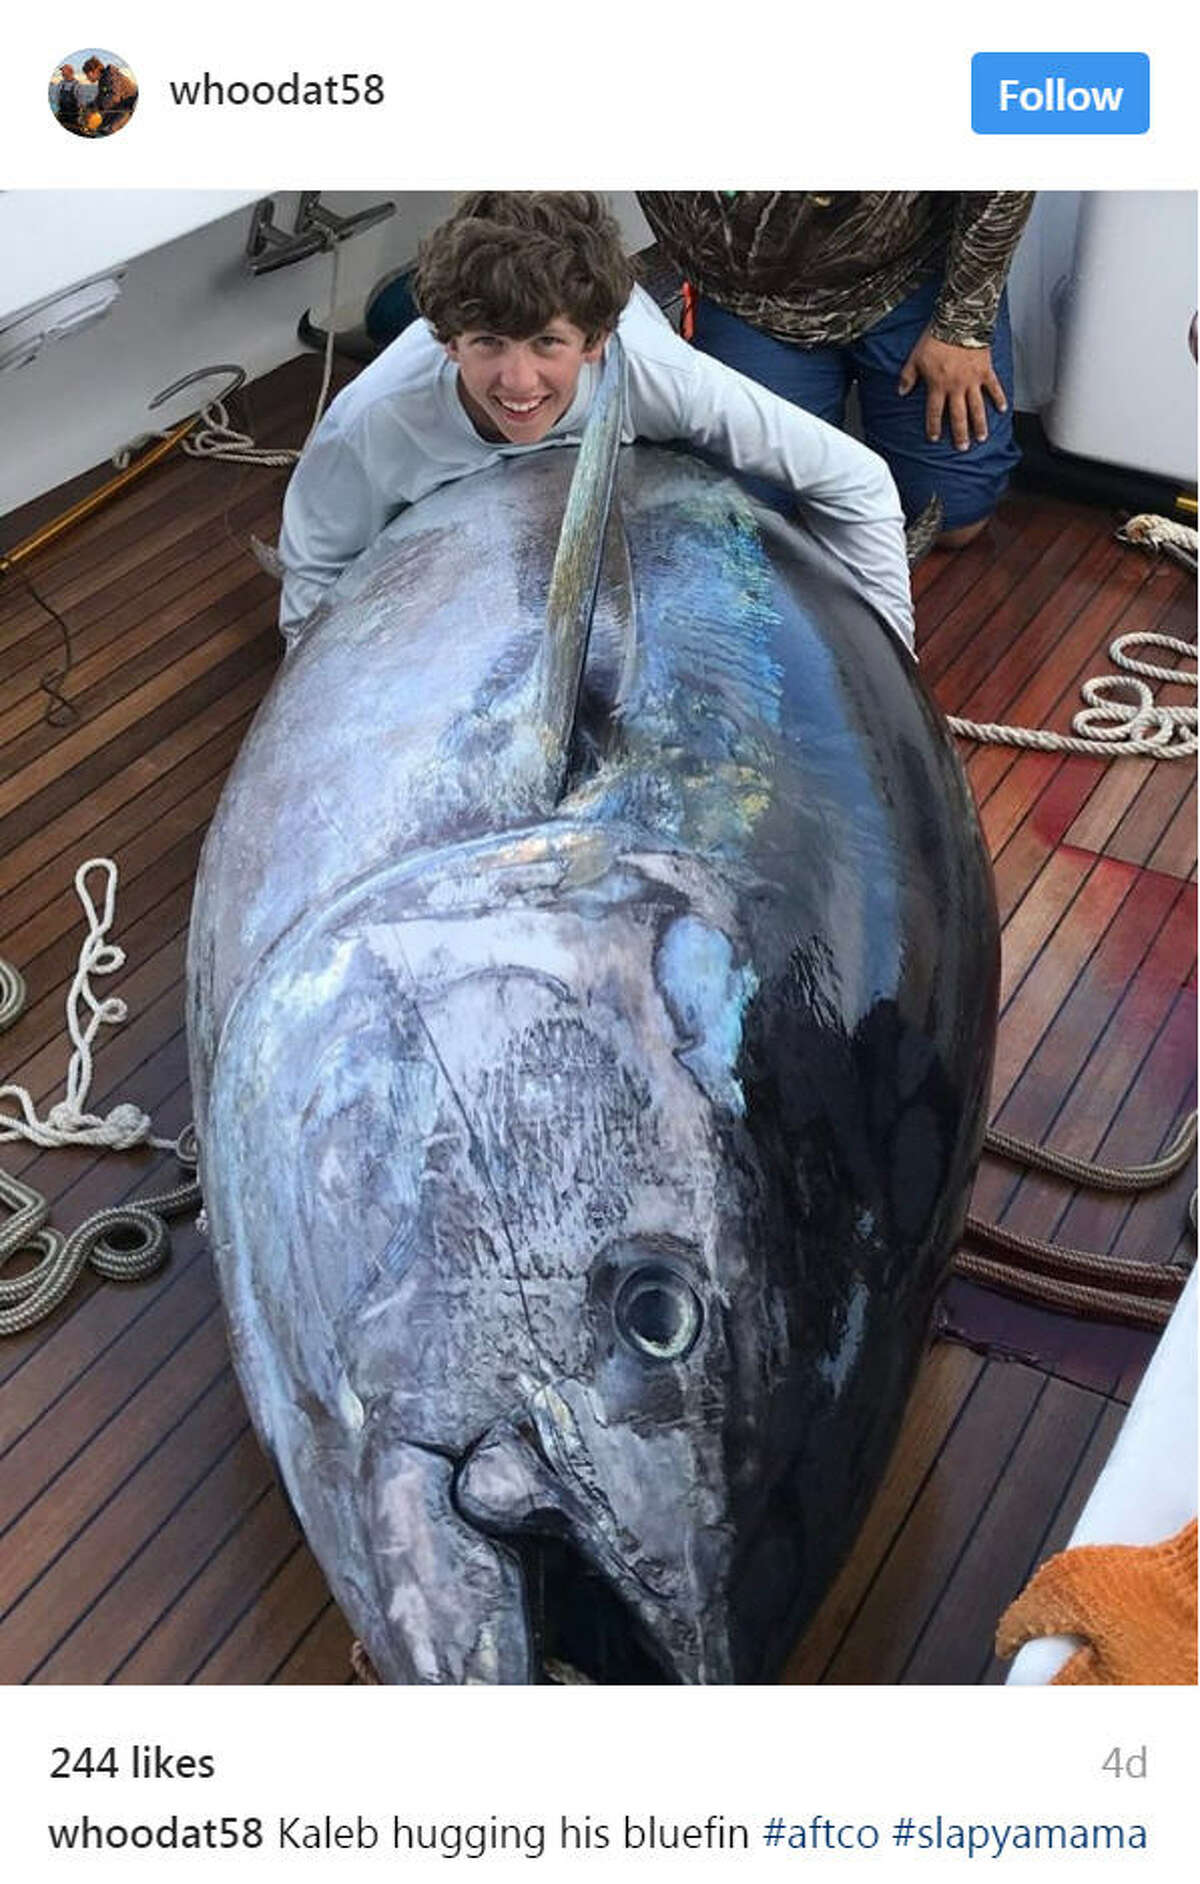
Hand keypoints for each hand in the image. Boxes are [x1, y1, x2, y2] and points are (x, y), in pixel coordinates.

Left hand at [897, 328, 1006, 449]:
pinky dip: (999, 398)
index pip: (934, 412)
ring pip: (977, 407)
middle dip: (960, 434)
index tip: (934, 438)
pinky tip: (1002, 410)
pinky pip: (994, 387)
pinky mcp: (985, 370)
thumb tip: (900, 392)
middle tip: (962, 447)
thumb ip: (908, 377)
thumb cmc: (936, 338)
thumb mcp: (915, 357)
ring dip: (979, 424)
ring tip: (981, 437)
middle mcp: (956, 387)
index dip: (933, 427)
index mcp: (938, 385)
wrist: (958, 321)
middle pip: (958, 416)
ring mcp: (973, 380)